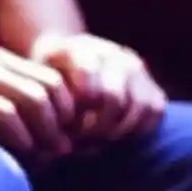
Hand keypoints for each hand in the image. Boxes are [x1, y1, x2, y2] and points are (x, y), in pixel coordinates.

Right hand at [0, 45, 75, 161]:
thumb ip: (19, 93)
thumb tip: (67, 130)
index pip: (52, 82)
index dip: (67, 115)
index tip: (66, 137)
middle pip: (37, 99)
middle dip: (53, 133)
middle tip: (54, 157)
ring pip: (11, 115)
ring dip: (29, 147)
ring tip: (32, 165)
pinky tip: (3, 166)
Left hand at [31, 33, 165, 145]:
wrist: (68, 61)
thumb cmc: (48, 77)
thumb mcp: (37, 81)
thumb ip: (46, 100)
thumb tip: (61, 136)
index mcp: (79, 49)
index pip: (87, 86)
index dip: (78, 114)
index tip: (65, 127)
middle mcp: (112, 54)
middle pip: (114, 99)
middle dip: (96, 128)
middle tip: (80, 141)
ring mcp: (136, 68)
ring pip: (139, 106)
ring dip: (117, 131)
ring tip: (95, 140)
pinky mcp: (152, 85)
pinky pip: (154, 112)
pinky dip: (137, 129)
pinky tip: (114, 135)